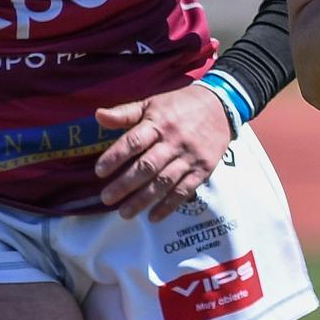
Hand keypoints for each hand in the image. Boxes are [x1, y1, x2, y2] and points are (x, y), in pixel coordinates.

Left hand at [95, 85, 233, 220]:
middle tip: (107, 198)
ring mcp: (189, 157)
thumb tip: (98, 115)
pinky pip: (184, 190)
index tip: (99, 171)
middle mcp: (173, 141)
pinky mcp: (203, 170)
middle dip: (125, 184)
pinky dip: (168, 205)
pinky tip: (153, 216)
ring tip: (124, 213)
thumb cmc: (179, 106)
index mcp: (158, 123)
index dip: (115, 157)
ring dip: (143, 199)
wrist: (221, 106)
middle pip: (147, 166)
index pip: (133, 142)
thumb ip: (125, 113)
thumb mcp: (151, 103)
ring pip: (164, 181)